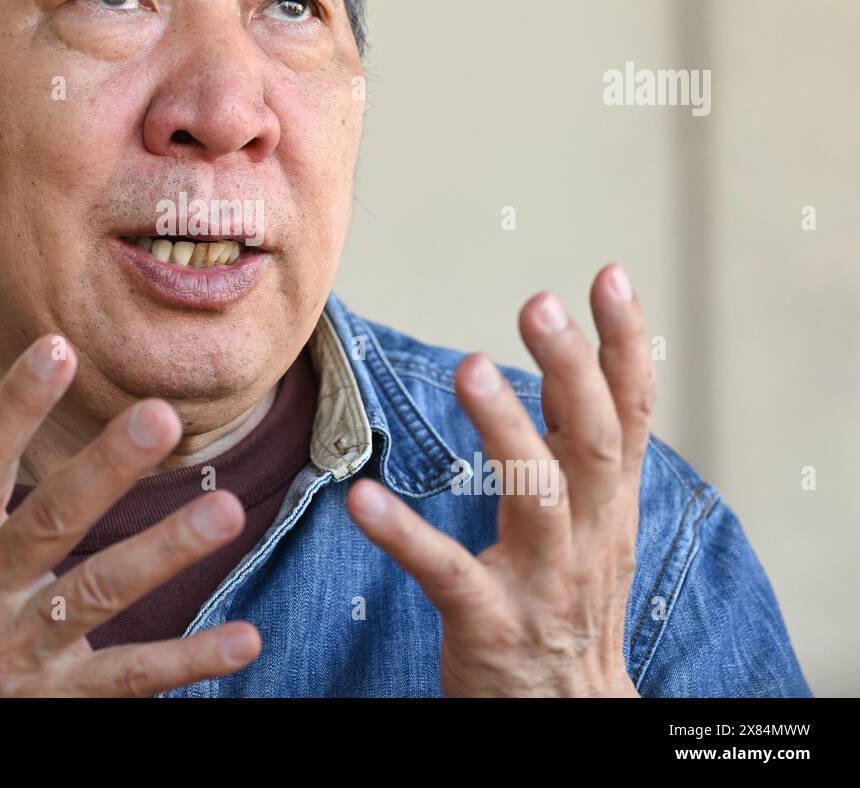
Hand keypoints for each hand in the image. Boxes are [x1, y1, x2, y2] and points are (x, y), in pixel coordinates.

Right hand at [0, 334, 261, 695]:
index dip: (19, 405)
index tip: (59, 348)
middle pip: (50, 519)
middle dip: (105, 467)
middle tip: (161, 415)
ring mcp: (19, 648)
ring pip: (98, 593)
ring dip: (164, 551)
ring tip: (226, 510)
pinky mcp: (53, 700)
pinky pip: (128, 678)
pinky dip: (188, 661)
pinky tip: (245, 640)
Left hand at [347, 263, 651, 696]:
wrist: (568, 719)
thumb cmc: (570, 607)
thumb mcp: (593, 527)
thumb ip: (579, 452)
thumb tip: (569, 365)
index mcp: (610, 507)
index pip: (630, 415)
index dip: (625, 345)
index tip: (608, 276)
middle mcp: (588, 539)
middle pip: (593, 443)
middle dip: (572, 369)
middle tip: (539, 303)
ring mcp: (543, 584)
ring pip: (538, 499)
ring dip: (509, 431)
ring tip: (471, 367)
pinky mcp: (491, 626)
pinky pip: (447, 574)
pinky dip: (406, 534)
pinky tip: (363, 499)